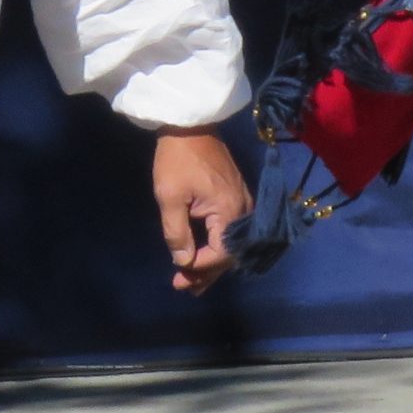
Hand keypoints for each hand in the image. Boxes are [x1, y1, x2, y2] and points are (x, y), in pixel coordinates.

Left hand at [152, 127, 250, 293]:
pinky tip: (203, 256)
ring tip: (191, 281)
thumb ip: (176, 233)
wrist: (190, 125)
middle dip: (206, 272)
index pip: (220, 253)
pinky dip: (218, 247)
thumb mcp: (170, 197)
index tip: (178, 276)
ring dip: (212, 263)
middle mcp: (243, 210)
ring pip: (231, 244)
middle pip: (229, 253)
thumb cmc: (177, 159)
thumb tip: (183, 262)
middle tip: (183, 287)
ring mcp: (243, 203)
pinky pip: (232, 232)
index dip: (200, 268)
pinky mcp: (237, 197)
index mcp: (229, 211)